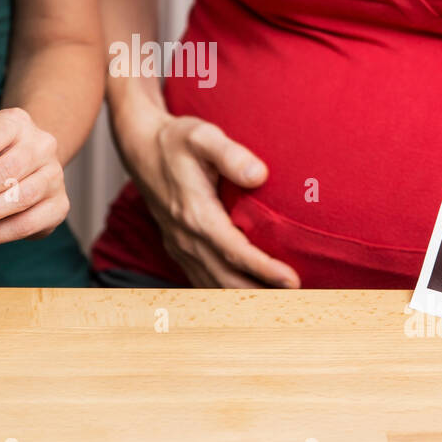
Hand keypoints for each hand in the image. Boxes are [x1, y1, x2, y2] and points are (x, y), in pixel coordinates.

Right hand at [120, 111, 299, 288]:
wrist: (141, 149)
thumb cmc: (176, 141)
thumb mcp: (203, 136)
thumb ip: (230, 154)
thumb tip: (260, 175)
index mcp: (195, 213)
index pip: (234, 251)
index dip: (264, 269)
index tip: (292, 280)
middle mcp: (186, 237)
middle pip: (227, 279)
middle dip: (263, 293)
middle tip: (299, 299)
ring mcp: (181, 247)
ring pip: (215, 286)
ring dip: (247, 299)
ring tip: (282, 304)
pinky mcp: (180, 249)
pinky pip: (204, 281)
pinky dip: (228, 294)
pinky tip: (251, 297)